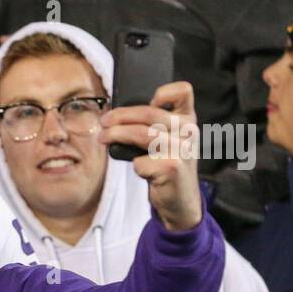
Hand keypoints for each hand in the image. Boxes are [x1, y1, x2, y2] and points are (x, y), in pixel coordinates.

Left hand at [100, 81, 203, 231]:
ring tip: (103, 137)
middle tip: (104, 122)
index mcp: (188, 119)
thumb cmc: (167, 165)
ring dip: (116, 134)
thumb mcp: (168, 140)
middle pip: (150, 112)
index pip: (184, 91)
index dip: (164, 91)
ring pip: (142, 134)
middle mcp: (189, 131)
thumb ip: (153, 125)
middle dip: (120, 116)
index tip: (147, 100)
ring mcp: (182, 150)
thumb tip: (115, 115)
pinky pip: (141, 161)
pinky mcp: (172, 168)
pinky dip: (133, 164)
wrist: (181, 200)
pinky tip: (137, 168)